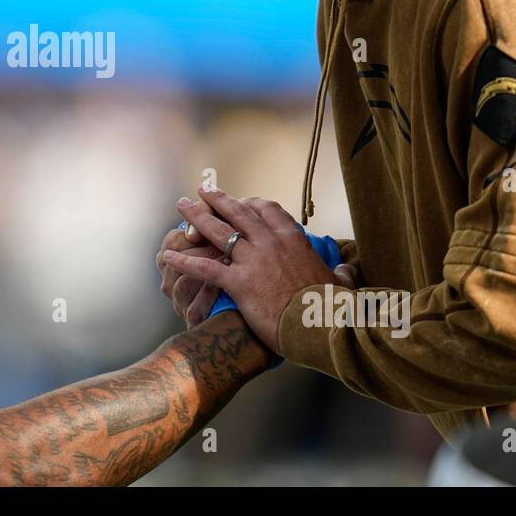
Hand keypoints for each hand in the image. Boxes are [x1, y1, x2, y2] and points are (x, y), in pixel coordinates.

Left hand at [165, 186, 339, 355]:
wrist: (321, 325)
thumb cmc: (333, 307)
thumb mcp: (341, 284)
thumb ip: (342, 274)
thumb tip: (347, 272)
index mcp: (294, 239)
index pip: (268, 209)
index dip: (250, 202)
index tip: (241, 200)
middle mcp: (270, 242)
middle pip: (238, 212)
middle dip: (217, 199)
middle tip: (202, 190)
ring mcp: (253, 260)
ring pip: (218, 231)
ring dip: (196, 217)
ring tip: (182, 205)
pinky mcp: (239, 282)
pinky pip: (206, 267)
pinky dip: (185, 260)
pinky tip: (168, 256)